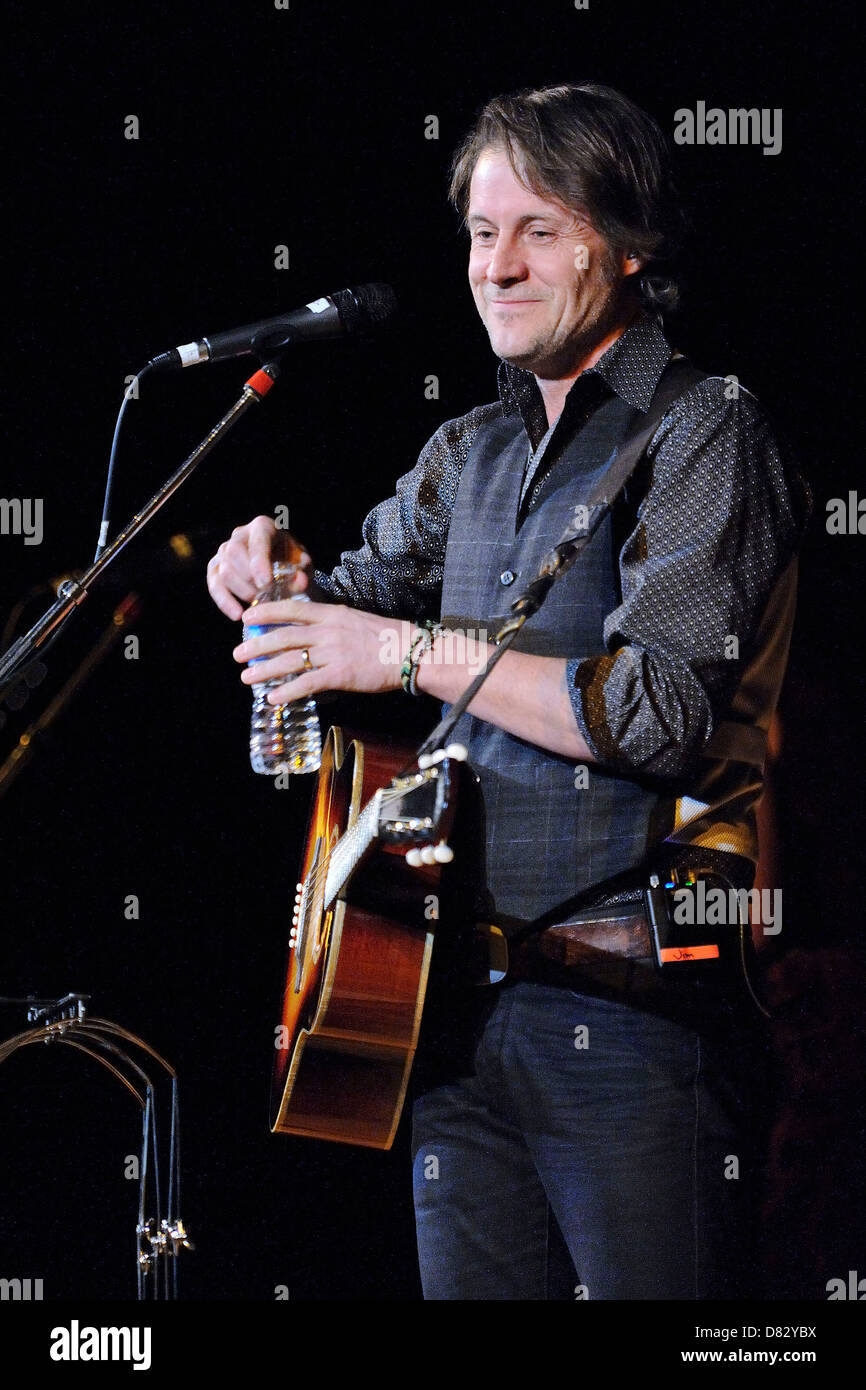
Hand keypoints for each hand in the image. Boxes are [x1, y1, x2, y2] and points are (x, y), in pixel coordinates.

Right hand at [206, 515, 310, 620]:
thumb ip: (302, 572)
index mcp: (263, 527)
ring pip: (223, 570)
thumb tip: (300, 580)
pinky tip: (237, 615)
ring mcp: (224, 550)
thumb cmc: (294, 565)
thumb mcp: (303, 566)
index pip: (257, 540)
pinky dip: (224, 601)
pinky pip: (213, 584)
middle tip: (265, 595)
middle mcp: (240, 534)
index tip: (266, 583)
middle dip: (249, 578)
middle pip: (234, 553)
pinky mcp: (215, 567)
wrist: (284, 573)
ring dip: (241, 591)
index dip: (259, 562)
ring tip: (258, 602)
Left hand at [233, 599, 412, 703]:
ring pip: (290, 661)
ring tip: (247, 677)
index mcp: (332, 614)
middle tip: (238, 653)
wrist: (411, 652)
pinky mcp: (340, 675)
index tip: (248, 616)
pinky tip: (273, 697)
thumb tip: (310, 632)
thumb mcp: (355, 620)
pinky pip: (307, 683)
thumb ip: (331, 624)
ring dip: (265, 670)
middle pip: (284, 636)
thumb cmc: (386, 638)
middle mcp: (328, 631)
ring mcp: (333, 653)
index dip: (267, 612)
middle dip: (257, 645)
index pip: (293, 609)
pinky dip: (287, 691)